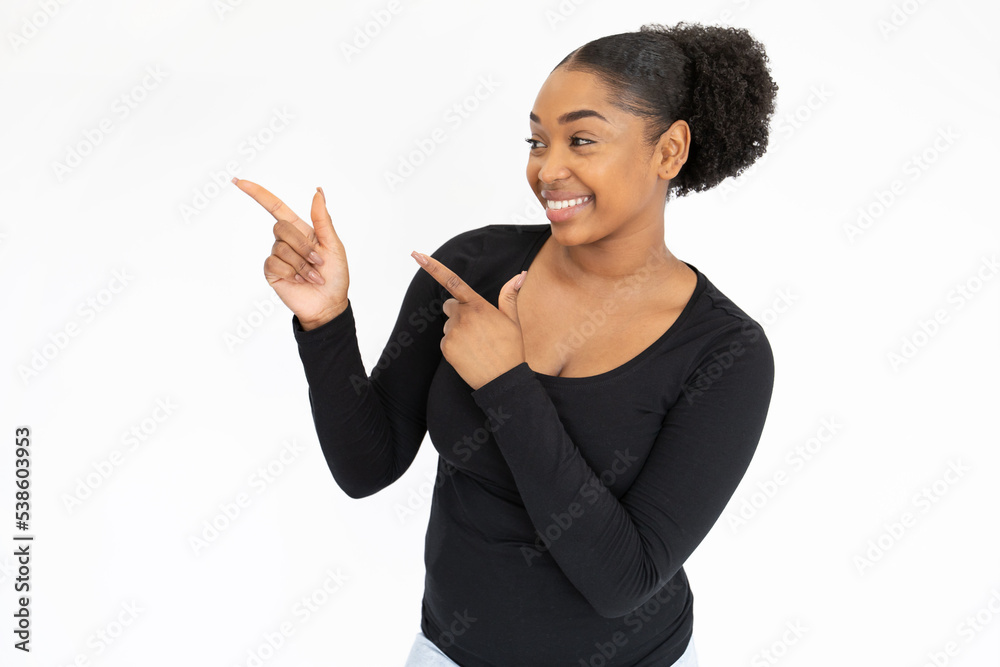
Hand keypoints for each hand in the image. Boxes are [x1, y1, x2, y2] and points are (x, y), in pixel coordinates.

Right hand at [234, 178, 349, 329]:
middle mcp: (286, 241)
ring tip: (313, 276)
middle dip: (302, 246)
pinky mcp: (272, 272)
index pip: (275, 207)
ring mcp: (277, 256)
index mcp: (302, 230)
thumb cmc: (335, 275)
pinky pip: (274, 263)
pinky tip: (299, 280)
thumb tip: (318, 192)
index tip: (239, 181)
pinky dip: (291, 272)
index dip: (258, 194)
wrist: (329, 304)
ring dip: (302, 264)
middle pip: (280, 227)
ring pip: (280, 247)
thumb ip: (323, 219)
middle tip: (319, 262)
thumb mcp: (334, 245)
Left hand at [412, 251, 526, 390]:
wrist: (503, 380)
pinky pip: (445, 340)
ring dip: (458, 330)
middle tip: (478, 329)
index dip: (433, 267)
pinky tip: (469, 353)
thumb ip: (509, 295)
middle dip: (459, 313)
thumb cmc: (511, 349)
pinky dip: (454, 345)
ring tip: (477, 344)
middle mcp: (462, 316)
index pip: (452, 281)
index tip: (417, 255)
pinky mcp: (446, 347)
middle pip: (450, 306)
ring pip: (448, 324)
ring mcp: (452, 332)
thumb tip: (520, 275)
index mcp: (478, 305)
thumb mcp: (513, 320)